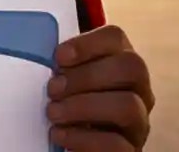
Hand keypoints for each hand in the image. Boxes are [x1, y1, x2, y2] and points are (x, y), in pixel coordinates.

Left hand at [46, 25, 153, 150]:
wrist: (80, 142)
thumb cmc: (70, 102)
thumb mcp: (69, 79)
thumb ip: (64, 65)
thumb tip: (39, 56)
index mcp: (122, 62)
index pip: (116, 37)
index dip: (86, 43)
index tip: (58, 57)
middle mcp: (139, 89)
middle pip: (130, 67)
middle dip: (85, 76)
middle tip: (53, 89)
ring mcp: (139, 122)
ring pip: (128, 106)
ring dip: (83, 107)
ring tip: (54, 113)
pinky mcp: (130, 151)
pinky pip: (117, 145)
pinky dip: (83, 139)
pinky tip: (60, 135)